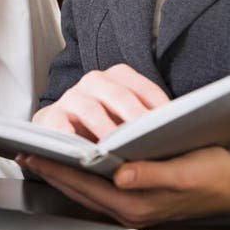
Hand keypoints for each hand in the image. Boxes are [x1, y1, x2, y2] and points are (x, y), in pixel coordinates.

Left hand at [18, 147, 229, 226]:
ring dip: (63, 172)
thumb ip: (151, 175)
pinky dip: (82, 174)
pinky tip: (75, 160)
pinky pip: (99, 186)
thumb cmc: (212, 175)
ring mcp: (132, 204)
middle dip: (51, 171)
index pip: (86, 185)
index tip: (33, 153)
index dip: (57, 168)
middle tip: (25, 152)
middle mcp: (130, 208)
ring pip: (86, 189)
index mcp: (137, 204)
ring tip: (41, 155)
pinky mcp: (136, 195)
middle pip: (79, 189)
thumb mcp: (184, 170)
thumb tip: (120, 175)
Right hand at [33, 64, 169, 139]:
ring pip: (90, 110)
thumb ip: (147, 121)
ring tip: (117, 151)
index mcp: (117, 76)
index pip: (144, 88)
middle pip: (119, 96)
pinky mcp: (50, 116)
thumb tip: (180, 131)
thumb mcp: (129, 117)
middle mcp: (94, 81)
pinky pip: (58, 125)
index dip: (158, 106)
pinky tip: (83, 154)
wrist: (64, 127)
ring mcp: (72, 97)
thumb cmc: (106, 124)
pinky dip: (68, 138)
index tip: (173, 125)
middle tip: (147, 139)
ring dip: (104, 131)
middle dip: (134, 119)